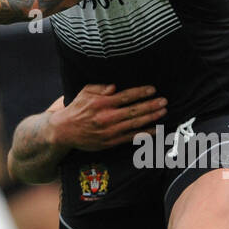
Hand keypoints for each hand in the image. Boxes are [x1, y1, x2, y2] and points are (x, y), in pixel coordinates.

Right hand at [51, 83, 166, 150]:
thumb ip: (100, 87)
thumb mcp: (84, 92)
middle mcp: (107, 117)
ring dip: (151, 118)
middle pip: (134, 110)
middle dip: (151, 105)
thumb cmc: (76, 108)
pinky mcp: (110, 142)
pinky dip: (144, 133)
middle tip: (164, 101)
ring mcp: (109, 131)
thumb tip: (114, 87)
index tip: (153, 90)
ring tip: (163, 112)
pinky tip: (155, 129)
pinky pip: (131, 137)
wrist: (64, 131)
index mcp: (101, 102)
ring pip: (135, 124)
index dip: (141, 92)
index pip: (126, 96)